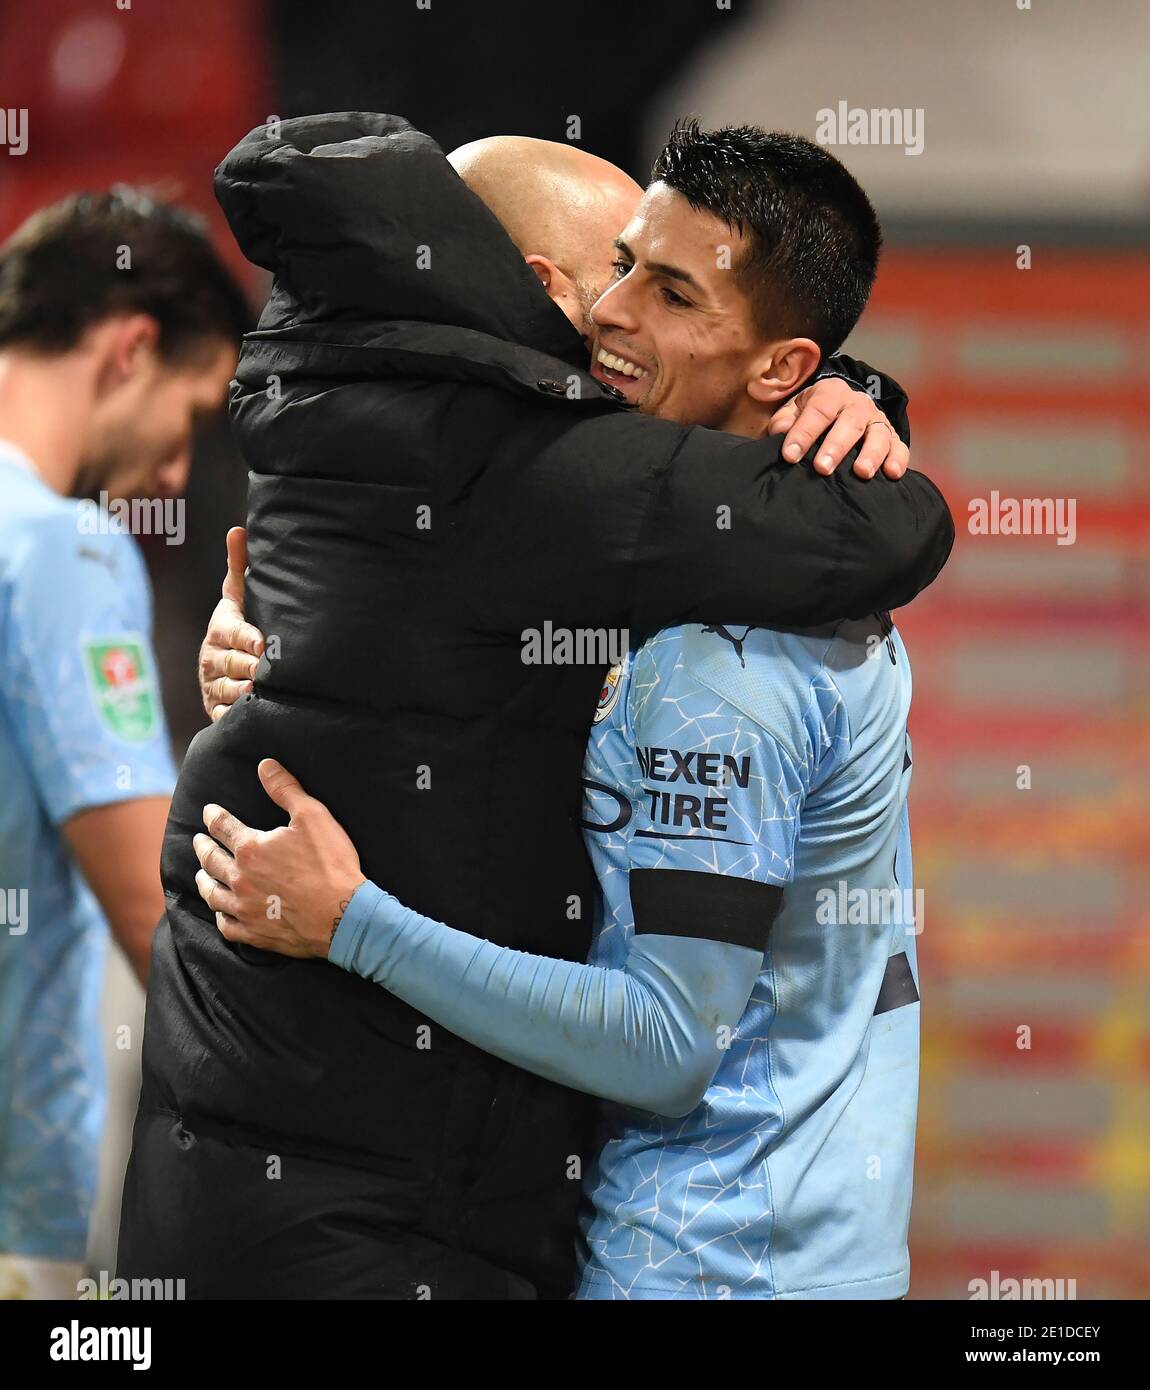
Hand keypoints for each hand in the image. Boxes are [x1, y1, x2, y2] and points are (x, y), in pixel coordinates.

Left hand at [192, 758, 365, 958]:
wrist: (343, 915)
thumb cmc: (330, 864)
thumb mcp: (313, 817)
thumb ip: (286, 790)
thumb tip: (265, 765)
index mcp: (251, 848)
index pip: (223, 827)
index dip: (214, 816)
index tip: (209, 811)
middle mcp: (240, 878)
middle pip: (211, 860)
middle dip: (203, 847)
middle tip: (198, 841)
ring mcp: (244, 907)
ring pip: (212, 893)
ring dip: (204, 880)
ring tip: (201, 873)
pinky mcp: (254, 932)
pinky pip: (226, 925)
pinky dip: (219, 916)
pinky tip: (220, 912)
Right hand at [198, 526, 266, 721]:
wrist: (225, 664)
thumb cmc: (240, 625)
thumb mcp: (238, 597)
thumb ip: (239, 567)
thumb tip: (238, 529)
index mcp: (220, 631)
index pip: (232, 634)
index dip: (247, 639)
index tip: (262, 644)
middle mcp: (211, 659)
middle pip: (231, 664)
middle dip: (248, 668)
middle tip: (267, 672)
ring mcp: (212, 686)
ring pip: (227, 690)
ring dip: (242, 694)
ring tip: (258, 694)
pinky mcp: (216, 710)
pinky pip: (224, 716)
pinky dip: (235, 718)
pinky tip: (251, 717)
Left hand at [770, 377, 909, 479]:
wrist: (839, 409)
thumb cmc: (811, 415)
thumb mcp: (793, 411)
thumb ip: (784, 421)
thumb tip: (780, 433)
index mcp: (831, 392)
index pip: (818, 410)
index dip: (803, 433)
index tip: (790, 456)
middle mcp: (857, 403)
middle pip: (849, 423)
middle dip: (836, 446)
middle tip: (822, 468)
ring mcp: (877, 420)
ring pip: (878, 435)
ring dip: (871, 454)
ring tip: (861, 473)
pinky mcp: (892, 438)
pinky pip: (899, 447)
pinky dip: (898, 460)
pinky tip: (892, 474)